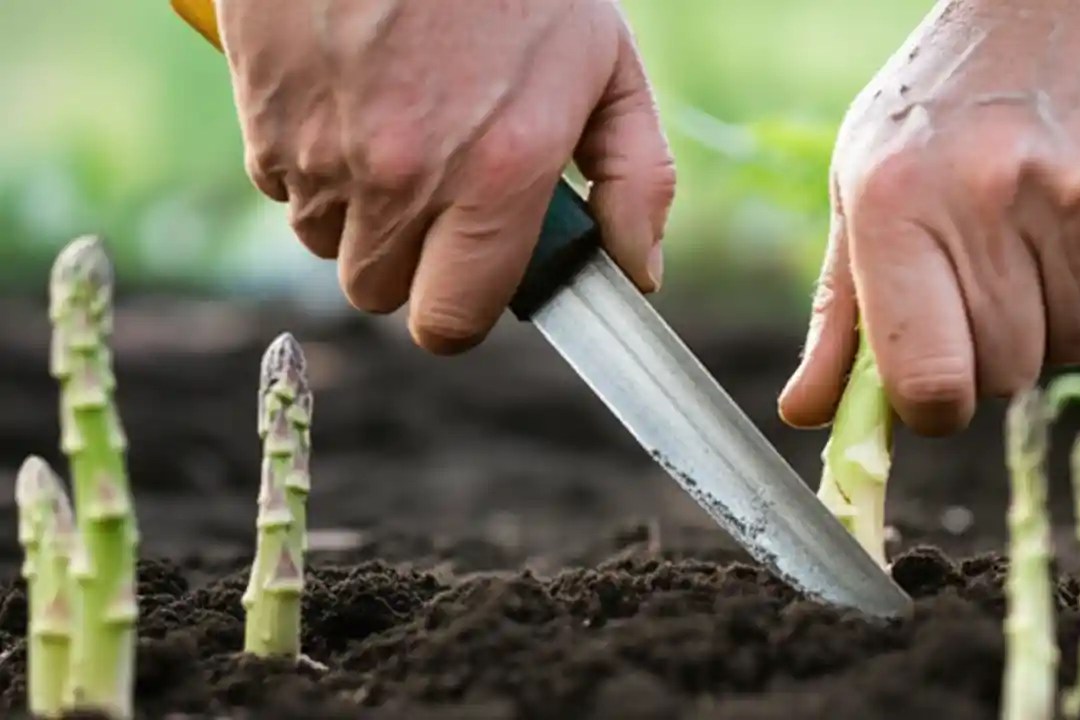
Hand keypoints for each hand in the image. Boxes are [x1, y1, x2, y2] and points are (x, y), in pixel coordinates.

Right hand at [216, 0, 674, 352]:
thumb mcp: (605, 63)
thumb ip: (636, 179)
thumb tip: (638, 273)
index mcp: (498, 174)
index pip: (452, 322)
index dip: (462, 308)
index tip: (475, 275)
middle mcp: (405, 177)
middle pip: (380, 291)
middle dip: (412, 258)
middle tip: (442, 187)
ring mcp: (324, 150)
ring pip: (326, 241)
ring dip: (359, 207)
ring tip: (397, 124)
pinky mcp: (264, 118)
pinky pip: (281, 183)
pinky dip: (312, 158)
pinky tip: (349, 94)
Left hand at [779, 0, 1079, 435]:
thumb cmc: (945, 106)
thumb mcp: (864, 185)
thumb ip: (839, 312)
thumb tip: (805, 414)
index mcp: (896, 204)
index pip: (927, 380)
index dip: (932, 407)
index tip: (935, 388)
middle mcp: (989, 200)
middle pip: (1006, 374)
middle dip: (994, 350)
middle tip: (988, 276)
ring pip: (1078, 347)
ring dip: (1059, 315)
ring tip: (1039, 230)